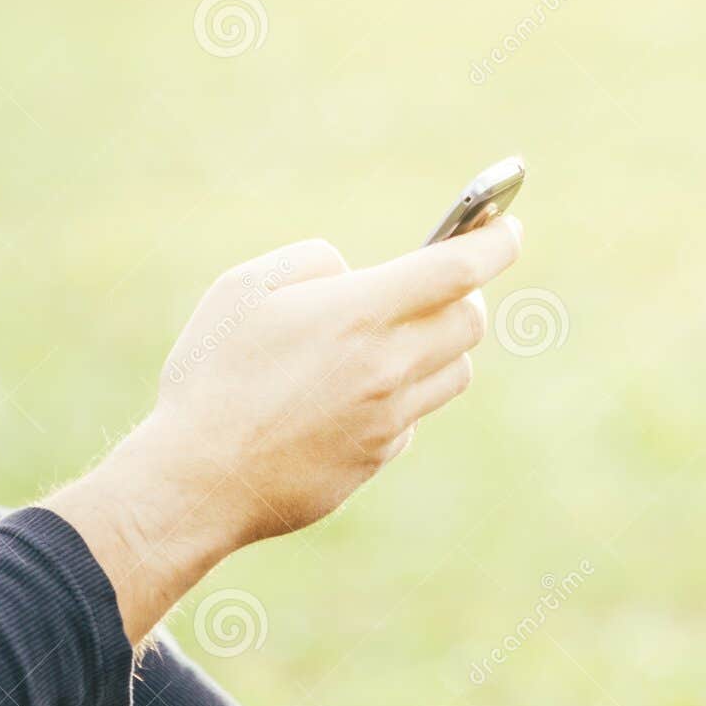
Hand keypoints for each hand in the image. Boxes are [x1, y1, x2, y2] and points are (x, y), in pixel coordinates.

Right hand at [146, 215, 521, 542]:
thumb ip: (311, 262)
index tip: (508, 226)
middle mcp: (387, 367)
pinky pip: (412, 418)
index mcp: (359, 314)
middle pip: (470, 322)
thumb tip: (352, 273)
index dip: (494, 242)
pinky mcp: (376, 459)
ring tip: (389, 340)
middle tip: (434, 286)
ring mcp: (388, 419)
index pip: (457, 269)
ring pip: (453, 373)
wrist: (197, 479)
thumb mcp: (243, 288)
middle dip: (462, 295)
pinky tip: (348, 396)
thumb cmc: (212, 374)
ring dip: (438, 347)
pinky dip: (398, 397)